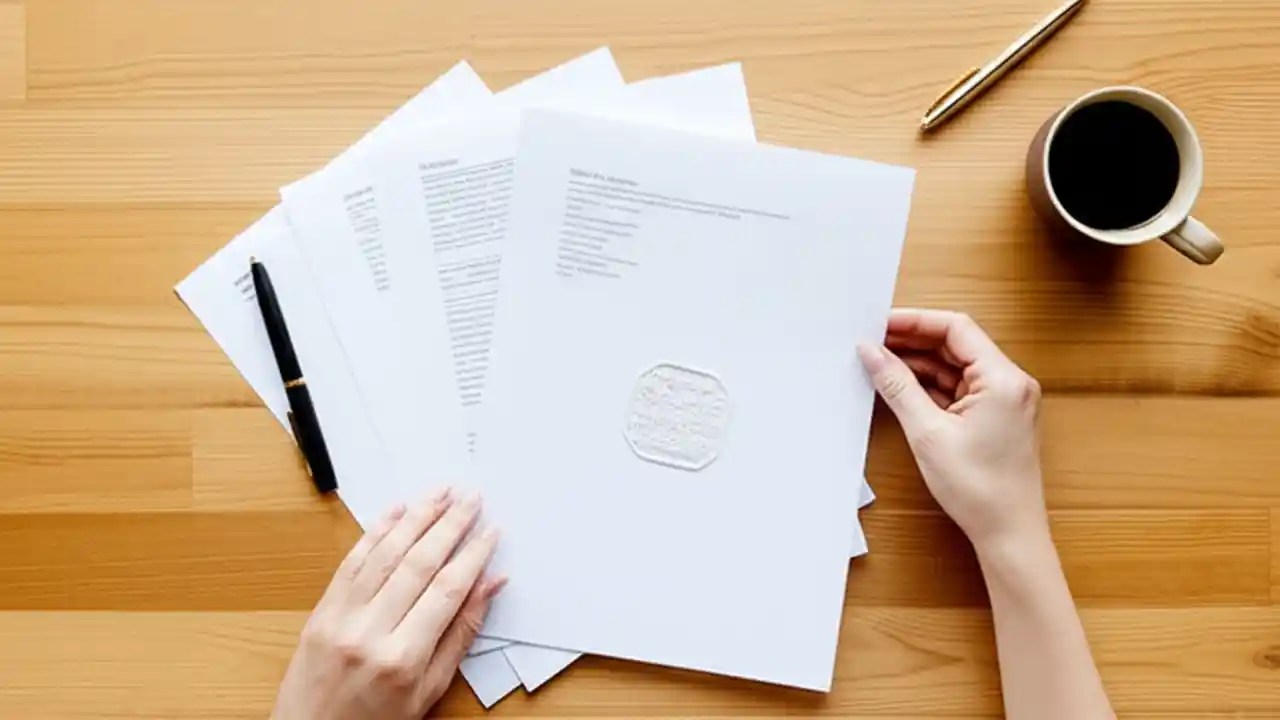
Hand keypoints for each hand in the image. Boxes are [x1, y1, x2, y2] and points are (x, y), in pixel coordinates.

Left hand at [273, 489, 504, 719]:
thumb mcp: (429, 692)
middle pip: (418, 564)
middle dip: (449, 525)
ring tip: (440, 492)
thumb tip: (490, 586)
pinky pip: (352, 562)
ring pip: (385, 554)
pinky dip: (375, 532)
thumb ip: (460, 636)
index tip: (491, 531)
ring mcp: (340, 618)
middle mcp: (369, 632)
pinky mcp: (321, 610)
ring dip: (415, 517)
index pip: (446, 591)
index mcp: (402, 658)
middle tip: (471, 497)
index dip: (472, 556)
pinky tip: (396, 510)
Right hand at [858, 309, 1047, 552]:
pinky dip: (930, 385)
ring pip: (955, 366)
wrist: (1009, 534)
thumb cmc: (980, 490)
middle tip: (872, 343)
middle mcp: (1010, 383)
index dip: (914, 321)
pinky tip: (900, 387)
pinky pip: (959, 388)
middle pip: (956, 344)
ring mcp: (1004, 400)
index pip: (955, 328)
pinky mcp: (995, 416)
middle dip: (913, 341)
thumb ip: (897, 386)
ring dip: (919, 364)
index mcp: (1003, 379)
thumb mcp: (927, 433)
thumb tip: (871, 353)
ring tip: (879, 364)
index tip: (879, 324)